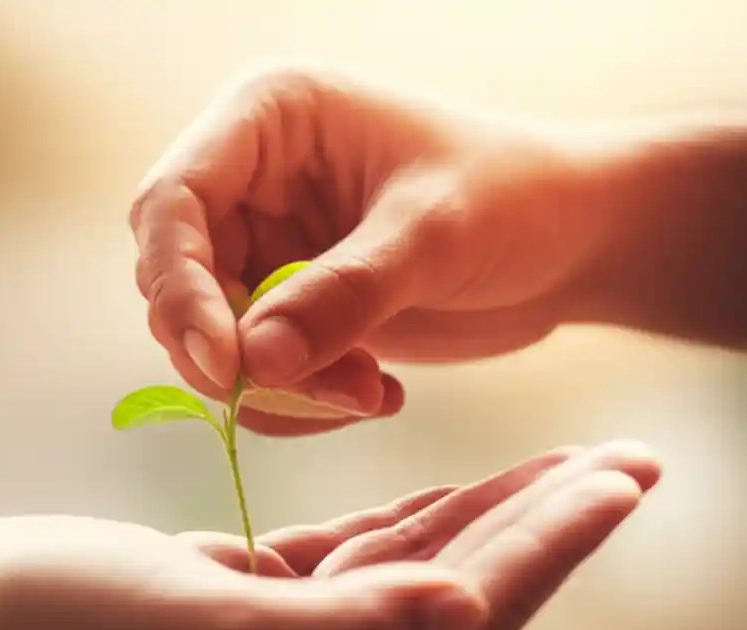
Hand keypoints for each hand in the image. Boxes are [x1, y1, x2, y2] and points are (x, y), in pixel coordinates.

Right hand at [0, 441, 658, 629]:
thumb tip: (463, 618)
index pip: (472, 609)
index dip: (555, 543)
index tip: (625, 476)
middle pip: (463, 588)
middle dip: (549, 524)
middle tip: (625, 458)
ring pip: (410, 566)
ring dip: (487, 512)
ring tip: (558, 462)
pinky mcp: (228, 598)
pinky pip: (343, 555)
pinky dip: (399, 518)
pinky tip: (438, 488)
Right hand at [129, 66, 607, 435]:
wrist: (574, 241)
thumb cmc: (519, 197)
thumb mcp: (435, 235)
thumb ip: (342, 295)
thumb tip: (252, 363)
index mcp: (270, 116)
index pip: (172, 199)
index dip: (179, 283)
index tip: (225, 364)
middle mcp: (249, 175)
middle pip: (174, 273)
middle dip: (229, 348)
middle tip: (307, 392)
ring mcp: (263, 239)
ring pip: (208, 331)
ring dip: (272, 384)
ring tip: (365, 391)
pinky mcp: (285, 296)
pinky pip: (252, 363)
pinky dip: (295, 397)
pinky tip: (373, 391)